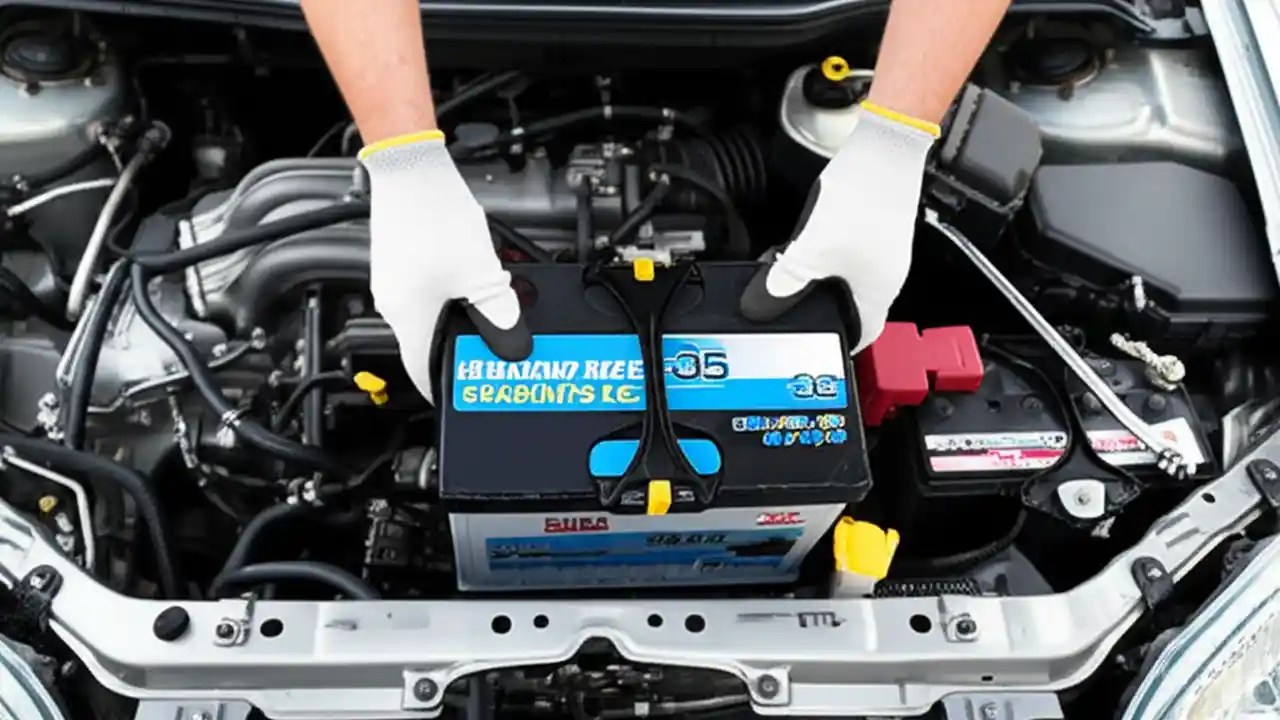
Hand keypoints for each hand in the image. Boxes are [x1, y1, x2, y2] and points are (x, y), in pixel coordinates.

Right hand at [360, 130, 530, 402]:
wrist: (410, 167)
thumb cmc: (435, 215)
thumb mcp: (481, 273)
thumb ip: (499, 314)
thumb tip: (511, 345)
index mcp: (410, 318)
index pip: (423, 372)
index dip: (444, 389)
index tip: (460, 398)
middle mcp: (396, 305)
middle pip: (431, 342)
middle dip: (463, 348)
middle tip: (490, 350)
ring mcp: (396, 282)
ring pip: (433, 314)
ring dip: (462, 317)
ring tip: (492, 310)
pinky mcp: (401, 262)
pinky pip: (429, 291)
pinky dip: (453, 293)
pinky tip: (475, 279)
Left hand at [740, 102, 937, 351]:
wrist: (885, 148)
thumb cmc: (863, 200)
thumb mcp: (808, 252)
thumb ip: (781, 284)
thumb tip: (759, 306)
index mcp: (877, 292)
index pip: (863, 336)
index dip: (841, 347)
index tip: (820, 352)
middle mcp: (886, 275)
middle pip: (851, 307)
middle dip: (820, 311)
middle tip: (795, 315)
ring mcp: (883, 250)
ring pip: (847, 279)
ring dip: (818, 282)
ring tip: (791, 279)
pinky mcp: (875, 228)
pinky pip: (848, 254)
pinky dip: (824, 258)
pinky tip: (805, 247)